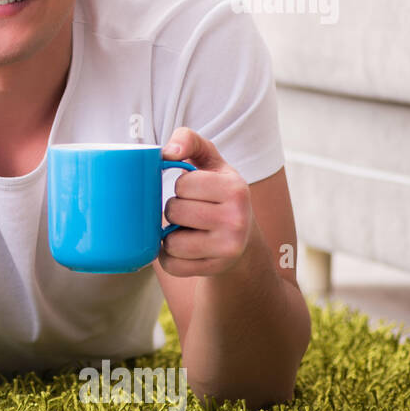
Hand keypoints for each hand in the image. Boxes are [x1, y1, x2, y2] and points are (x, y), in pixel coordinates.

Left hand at [158, 128, 253, 277]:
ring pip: (170, 241)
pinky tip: (186, 249)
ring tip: (189, 231)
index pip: (183, 184)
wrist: (242, 243)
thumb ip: (191, 141)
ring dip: (170, 236)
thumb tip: (167, 151)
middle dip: (175, 211)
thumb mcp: (211, 163)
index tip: (196, 192)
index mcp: (236, 189)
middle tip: (192, 213)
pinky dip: (169, 258)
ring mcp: (227, 248)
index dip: (182, 187)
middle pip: (173, 212)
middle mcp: (237, 220)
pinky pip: (170, 264)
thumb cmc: (219, 196)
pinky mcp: (214, 270)